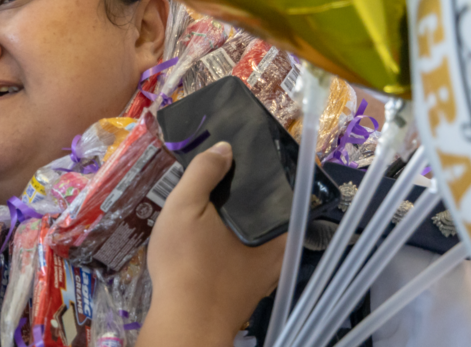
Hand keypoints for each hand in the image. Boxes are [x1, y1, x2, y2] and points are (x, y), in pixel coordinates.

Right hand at [139, 142, 286, 346]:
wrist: (183, 323)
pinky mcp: (251, 288)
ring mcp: (268, 273)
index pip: (286, 187)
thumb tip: (225, 148)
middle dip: (250, 194)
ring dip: (240, 220)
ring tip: (213, 200)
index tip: (253, 151)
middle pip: (271, 211)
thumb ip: (204, 172)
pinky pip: (248, 254)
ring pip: (259, 235)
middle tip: (224, 174)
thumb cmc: (187, 263)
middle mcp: (281, 250)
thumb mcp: (186, 207)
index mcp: (277, 227)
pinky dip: (234, 242)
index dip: (271, 166)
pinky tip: (210, 236)